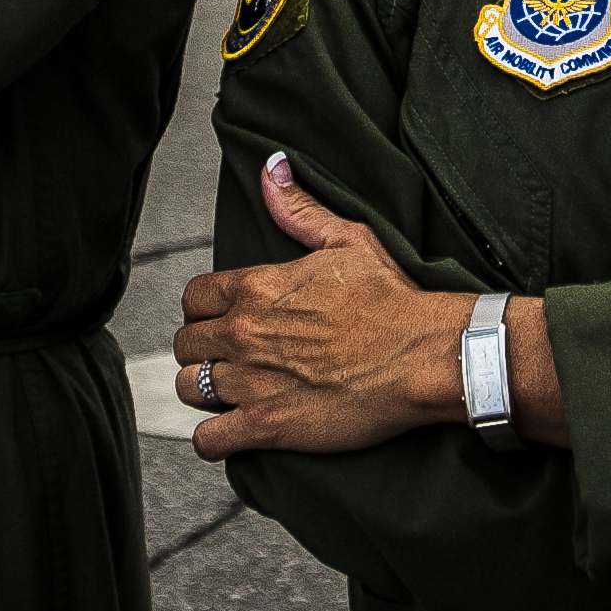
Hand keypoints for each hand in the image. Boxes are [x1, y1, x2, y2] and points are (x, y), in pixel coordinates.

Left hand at [175, 153, 563, 459]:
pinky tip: (232, 430)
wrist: (424, 354)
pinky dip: (214, 437)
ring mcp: (252, 380)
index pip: (194, 298)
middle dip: (202, 349)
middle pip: (185, 344)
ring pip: (189, 387)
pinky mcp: (268, 424)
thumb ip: (300, 210)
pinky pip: (209, 439)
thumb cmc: (393, 301)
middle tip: (229, 357)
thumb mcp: (348, 241)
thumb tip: (272, 171)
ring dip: (204, 391)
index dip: (205, 309)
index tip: (222, 319)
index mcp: (258, 287)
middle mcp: (245, 332)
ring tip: (228, 392)